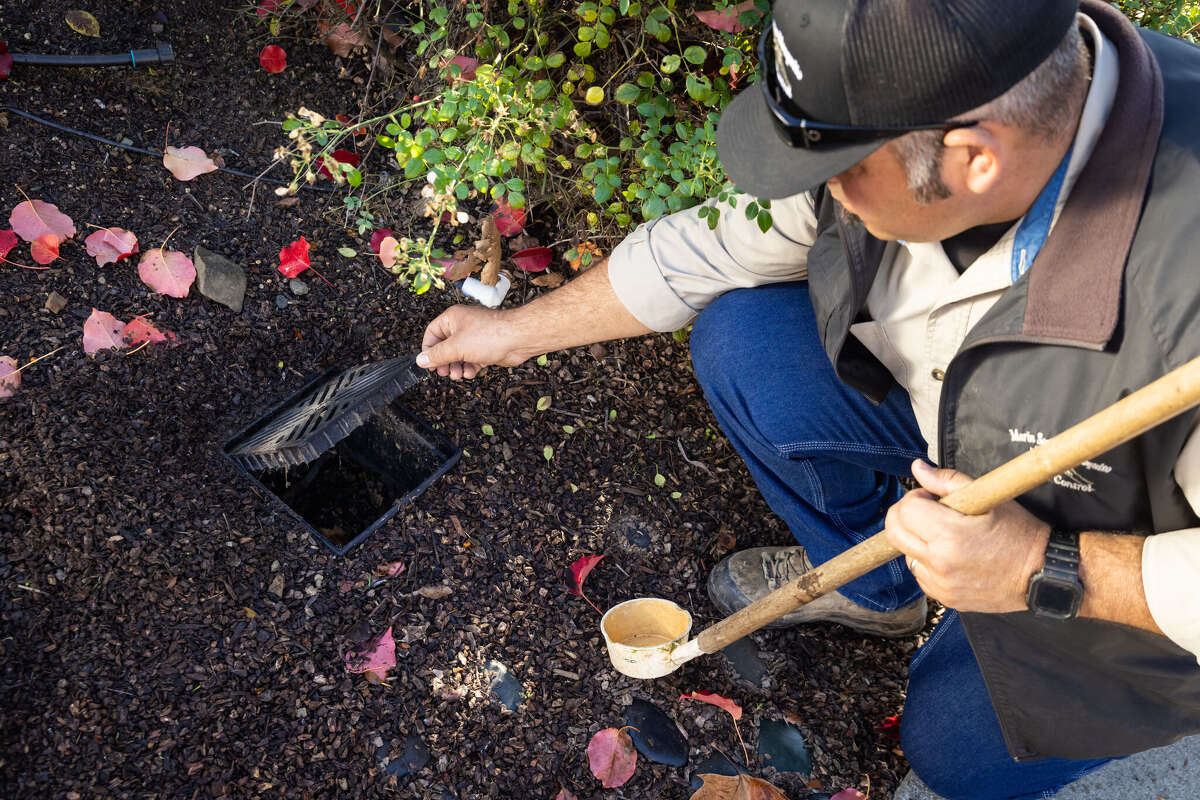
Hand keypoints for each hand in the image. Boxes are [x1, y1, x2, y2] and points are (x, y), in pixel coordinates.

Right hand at [418, 304, 531, 379]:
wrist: (518, 339)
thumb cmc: (490, 335)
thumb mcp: (456, 347)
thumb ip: (437, 355)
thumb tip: (420, 360)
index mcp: (452, 319)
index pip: (432, 333)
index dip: (428, 349)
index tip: (428, 364)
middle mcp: (462, 326)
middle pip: (445, 346)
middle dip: (444, 362)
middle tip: (444, 373)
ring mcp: (474, 337)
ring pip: (458, 355)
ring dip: (456, 367)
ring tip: (458, 375)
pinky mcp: (485, 348)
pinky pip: (471, 360)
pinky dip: (469, 367)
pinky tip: (471, 373)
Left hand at [884, 460, 1049, 612]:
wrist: (1045, 573)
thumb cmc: (1020, 533)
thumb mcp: (989, 499)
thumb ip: (947, 481)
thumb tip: (918, 468)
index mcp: (950, 535)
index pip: (905, 509)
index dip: (916, 497)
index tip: (932, 498)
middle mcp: (940, 563)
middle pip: (894, 534)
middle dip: (905, 517)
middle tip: (928, 512)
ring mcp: (942, 585)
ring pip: (907, 555)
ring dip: (917, 541)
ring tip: (946, 537)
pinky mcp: (946, 599)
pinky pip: (922, 576)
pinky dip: (929, 563)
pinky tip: (952, 556)